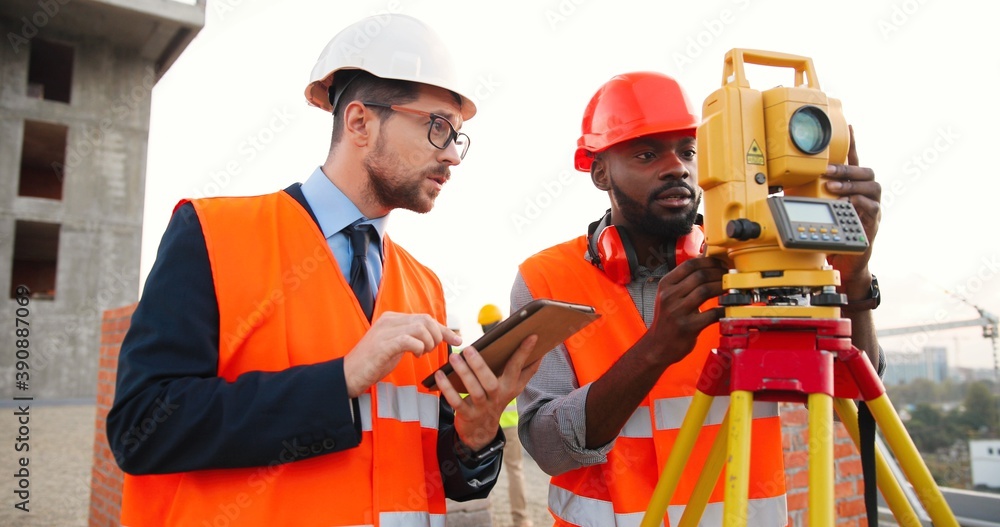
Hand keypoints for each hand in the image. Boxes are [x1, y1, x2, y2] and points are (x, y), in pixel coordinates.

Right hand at [343, 312, 460, 397]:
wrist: (347, 375)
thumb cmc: (372, 363)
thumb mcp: (395, 347)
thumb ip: (410, 339)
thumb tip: (432, 337)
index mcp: (392, 319)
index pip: (425, 318)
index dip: (444, 329)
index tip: (457, 340)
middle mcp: (389, 320)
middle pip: (425, 320)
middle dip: (437, 336)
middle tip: (432, 351)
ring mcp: (385, 331)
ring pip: (420, 327)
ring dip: (428, 342)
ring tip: (421, 353)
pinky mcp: (383, 345)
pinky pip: (409, 339)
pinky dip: (418, 347)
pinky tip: (415, 355)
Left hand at [434, 335, 539, 450]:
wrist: (482, 431)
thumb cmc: (495, 400)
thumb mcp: (512, 388)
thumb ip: (525, 371)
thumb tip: (540, 351)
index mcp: (510, 387)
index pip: (520, 368)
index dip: (526, 352)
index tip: (531, 336)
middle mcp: (498, 397)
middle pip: (491, 382)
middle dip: (479, 365)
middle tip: (468, 349)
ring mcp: (483, 408)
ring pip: (474, 391)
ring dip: (463, 374)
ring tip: (453, 358)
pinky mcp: (468, 415)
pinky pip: (456, 402)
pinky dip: (447, 389)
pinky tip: (440, 375)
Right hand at [639, 257, 726, 366]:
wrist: (657, 346)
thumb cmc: (667, 320)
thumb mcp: (668, 296)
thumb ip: (683, 282)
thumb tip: (707, 266)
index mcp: (665, 285)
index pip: (689, 265)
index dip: (709, 261)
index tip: (720, 263)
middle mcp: (669, 296)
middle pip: (700, 276)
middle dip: (719, 273)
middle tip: (728, 276)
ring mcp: (678, 312)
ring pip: (706, 290)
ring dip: (722, 287)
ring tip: (728, 288)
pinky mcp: (688, 327)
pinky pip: (712, 313)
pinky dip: (723, 309)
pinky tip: (727, 307)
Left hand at [823, 125, 881, 295]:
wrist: (844, 260)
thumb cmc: (831, 233)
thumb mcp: (816, 209)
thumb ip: (807, 194)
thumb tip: (781, 184)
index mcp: (852, 188)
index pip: (853, 161)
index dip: (852, 144)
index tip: (849, 126)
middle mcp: (865, 194)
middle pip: (866, 171)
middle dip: (846, 168)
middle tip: (827, 170)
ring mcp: (872, 207)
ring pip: (872, 187)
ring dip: (850, 185)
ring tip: (833, 187)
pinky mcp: (873, 223)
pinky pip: (872, 208)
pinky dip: (860, 204)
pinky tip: (848, 203)